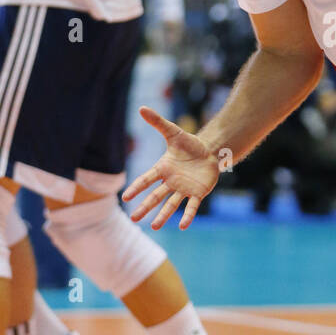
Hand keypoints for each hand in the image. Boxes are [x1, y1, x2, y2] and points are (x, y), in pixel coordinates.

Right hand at [122, 107, 220, 228]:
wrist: (210, 152)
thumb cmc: (189, 144)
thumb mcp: (173, 132)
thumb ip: (158, 122)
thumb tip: (141, 108)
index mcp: (163, 169)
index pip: (147, 179)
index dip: (137, 188)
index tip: (126, 197)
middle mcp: (171, 182)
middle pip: (155, 196)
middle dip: (145, 207)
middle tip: (134, 218)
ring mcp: (184, 189)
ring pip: (171, 205)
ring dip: (163, 216)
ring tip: (154, 227)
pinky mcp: (198, 193)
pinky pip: (192, 206)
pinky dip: (188, 215)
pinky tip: (182, 226)